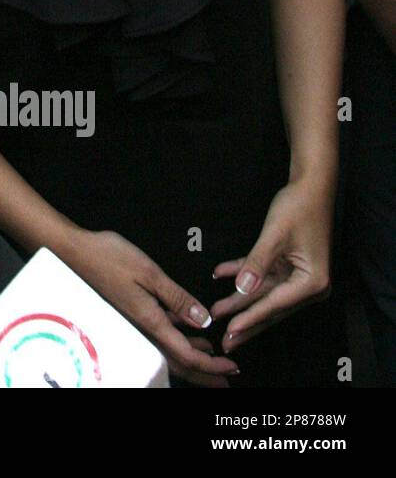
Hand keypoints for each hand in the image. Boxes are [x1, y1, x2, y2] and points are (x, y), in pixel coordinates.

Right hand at [61, 229, 238, 386]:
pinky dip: (177, 338)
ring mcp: (134, 323)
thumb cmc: (107, 257)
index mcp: (150, 321)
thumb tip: (203, 320)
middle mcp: (142, 329)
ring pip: (167, 351)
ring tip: (212, 356)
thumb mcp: (148, 271)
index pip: (186, 355)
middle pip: (177, 363)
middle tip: (227, 377)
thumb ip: (177, 297)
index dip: (211, 365)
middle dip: (205, 373)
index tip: (232, 367)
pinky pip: (158, 335)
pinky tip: (187, 329)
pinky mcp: (129, 313)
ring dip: (192, 356)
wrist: (72, 251)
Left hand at [209, 179, 332, 351]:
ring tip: (216, 310)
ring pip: (263, 293)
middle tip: (224, 339)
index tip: (231, 330)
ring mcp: (299, 276)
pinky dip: (242, 273)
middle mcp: (308, 285)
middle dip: (245, 321)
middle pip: (270, 306)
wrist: (310, 187)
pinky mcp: (288, 266)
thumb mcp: (273, 236)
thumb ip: (256, 263)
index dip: (250, 317)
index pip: (274, 304)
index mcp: (312, 282)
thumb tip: (242, 289)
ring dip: (239, 299)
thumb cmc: (297, 208)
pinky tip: (220, 274)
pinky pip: (262, 275)